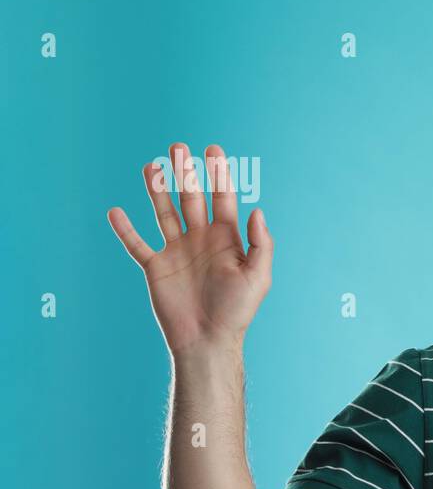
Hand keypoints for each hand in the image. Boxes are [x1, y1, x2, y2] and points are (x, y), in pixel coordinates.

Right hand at [107, 142, 273, 355]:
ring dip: (157, 190)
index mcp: (226, 239)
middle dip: (185, 173)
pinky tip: (116, 210)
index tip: (214, 150)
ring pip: (164, 213)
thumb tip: (257, 210)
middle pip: (191, 198)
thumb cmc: (237, 311)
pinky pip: (136, 245)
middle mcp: (200, 240)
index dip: (219, 175)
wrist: (208, 341)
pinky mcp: (155, 268)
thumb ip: (261, 244)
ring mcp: (177, 252)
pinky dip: (125, 229)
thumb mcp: (258, 276)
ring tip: (151, 166)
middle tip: (178, 147)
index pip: (223, 199)